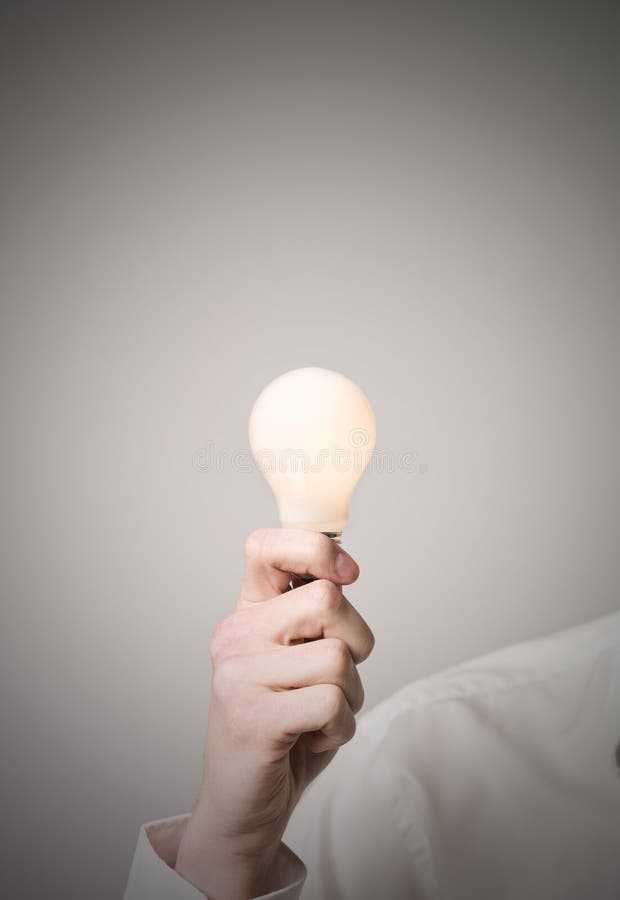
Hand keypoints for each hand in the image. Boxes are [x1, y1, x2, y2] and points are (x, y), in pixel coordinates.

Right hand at [175, 528, 373, 898]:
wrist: (245, 805)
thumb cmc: (284, 726)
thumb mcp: (298, 658)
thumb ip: (313, 615)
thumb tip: (344, 567)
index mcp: (246, 613)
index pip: (266, 546)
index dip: (316, 549)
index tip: (347, 575)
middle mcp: (234, 635)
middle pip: (328, 600)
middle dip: (355, 642)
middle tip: (332, 678)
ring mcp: (237, 674)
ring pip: (337, 657)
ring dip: (349, 695)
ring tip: (316, 715)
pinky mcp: (251, 716)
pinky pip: (332, 702)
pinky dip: (340, 728)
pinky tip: (311, 739)